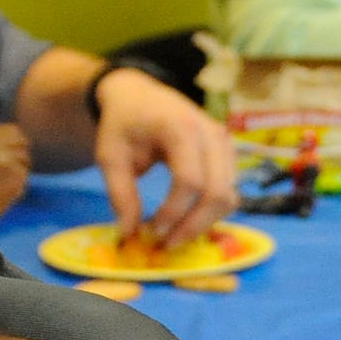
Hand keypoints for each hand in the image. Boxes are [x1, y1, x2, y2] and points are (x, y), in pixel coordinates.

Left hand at [92, 66, 235, 247]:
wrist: (139, 95)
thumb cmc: (123, 124)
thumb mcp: (110, 156)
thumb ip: (120, 194)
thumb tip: (130, 234)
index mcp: (180, 128)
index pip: (189, 180)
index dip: (173, 212)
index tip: (151, 232)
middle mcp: (210, 133)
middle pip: (217, 192)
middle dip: (194, 225)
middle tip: (168, 245)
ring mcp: (225, 142)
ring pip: (229, 196)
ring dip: (205, 222)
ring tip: (176, 235)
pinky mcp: (229, 152)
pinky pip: (230, 191)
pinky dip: (212, 212)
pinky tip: (188, 220)